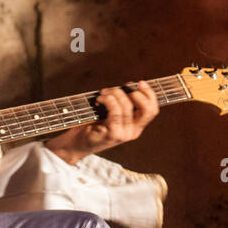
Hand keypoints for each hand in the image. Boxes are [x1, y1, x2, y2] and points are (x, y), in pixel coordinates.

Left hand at [44, 80, 158, 165]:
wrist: (75, 145)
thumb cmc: (91, 124)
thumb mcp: (110, 114)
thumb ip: (121, 103)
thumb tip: (129, 85)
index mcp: (136, 127)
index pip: (152, 110)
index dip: (149, 94)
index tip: (140, 82)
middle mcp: (133, 132)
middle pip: (147, 109)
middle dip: (135, 93)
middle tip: (119, 88)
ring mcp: (124, 134)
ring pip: (127, 106)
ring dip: (114, 93)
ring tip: (103, 93)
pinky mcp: (113, 134)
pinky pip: (115, 112)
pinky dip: (108, 100)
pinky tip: (99, 99)